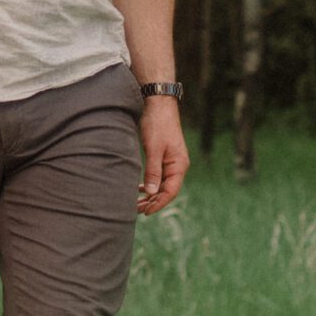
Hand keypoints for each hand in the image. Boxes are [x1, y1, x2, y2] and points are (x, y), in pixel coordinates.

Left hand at [136, 98, 188, 214]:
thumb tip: (152, 193)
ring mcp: (171, 161)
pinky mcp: (164, 155)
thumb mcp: (153, 149)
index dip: (159, 204)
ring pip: (162, 183)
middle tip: (137, 210)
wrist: (158, 103)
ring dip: (151, 194)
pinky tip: (140, 188)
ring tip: (137, 203)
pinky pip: (159, 175)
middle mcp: (178, 165)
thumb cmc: (157, 124)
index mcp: (179, 165)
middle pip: (167, 190)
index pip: (171, 192)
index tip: (146, 212)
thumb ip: (153, 171)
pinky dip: (150, 183)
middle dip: (153, 202)